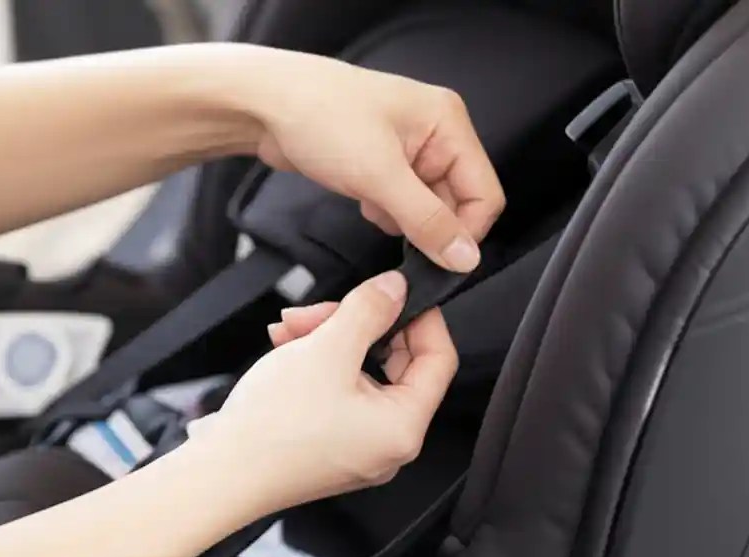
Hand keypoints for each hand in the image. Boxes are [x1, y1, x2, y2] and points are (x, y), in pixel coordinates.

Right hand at [185, 270, 457, 512]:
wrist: (219, 475)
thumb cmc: (271, 428)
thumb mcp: (328, 349)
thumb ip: (369, 310)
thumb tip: (396, 289)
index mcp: (404, 427)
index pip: (439, 359)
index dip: (420, 318)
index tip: (396, 292)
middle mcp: (388, 444)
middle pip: (396, 364)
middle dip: (357, 325)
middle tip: (323, 309)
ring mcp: (358, 448)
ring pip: (361, 373)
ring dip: (330, 339)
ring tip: (292, 327)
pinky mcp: (329, 446)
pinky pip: (338, 393)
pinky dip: (317, 364)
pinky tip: (286, 346)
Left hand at [239, 48, 505, 272]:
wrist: (263, 105)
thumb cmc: (317, 115)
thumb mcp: (379, 175)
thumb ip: (427, 220)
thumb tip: (464, 256)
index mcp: (448, 124)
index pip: (484, 194)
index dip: (465, 232)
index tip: (439, 258)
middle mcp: (435, 135)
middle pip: (458, 204)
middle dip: (427, 224)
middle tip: (396, 227)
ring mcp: (409, 150)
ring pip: (427, 208)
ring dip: (403, 220)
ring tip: (372, 201)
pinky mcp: (384, 165)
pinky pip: (401, 204)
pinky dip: (384, 212)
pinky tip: (362, 198)